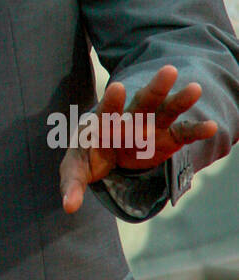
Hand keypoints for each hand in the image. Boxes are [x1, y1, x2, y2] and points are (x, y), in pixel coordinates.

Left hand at [59, 64, 217, 214]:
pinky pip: (183, 132)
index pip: (107, 110)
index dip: (112, 101)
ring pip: (166, 109)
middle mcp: (130, 118)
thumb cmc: (90, 156)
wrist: (108, 150)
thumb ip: (72, 184)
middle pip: (143, 101)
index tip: (118, 88)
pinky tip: (211, 126)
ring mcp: (151, 125)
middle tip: (169, 71)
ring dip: (180, 100)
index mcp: (104, 122)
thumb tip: (68, 208)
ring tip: (195, 88)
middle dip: (155, 87)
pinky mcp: (168, 137)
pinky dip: (196, 130)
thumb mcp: (76, 169)